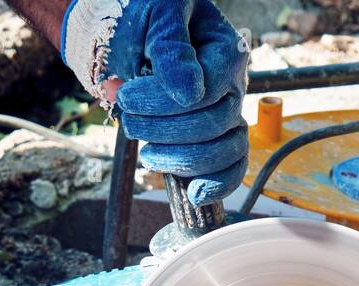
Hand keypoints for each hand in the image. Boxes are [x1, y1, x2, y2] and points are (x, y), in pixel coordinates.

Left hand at [62, 0, 248, 203]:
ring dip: (181, 159)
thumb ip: (172, 48)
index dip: (165, 103)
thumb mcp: (157, 16)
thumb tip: (190, 92)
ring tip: (147, 152)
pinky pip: (231, 167)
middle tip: (129, 120)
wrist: (126, 33)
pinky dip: (216, 185)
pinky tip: (194, 194)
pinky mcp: (214, 139)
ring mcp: (225, 114)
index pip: (206, 92)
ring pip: (224, 151)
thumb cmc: (143, 17)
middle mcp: (231, 86)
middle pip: (215, 123)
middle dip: (165, 130)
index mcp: (224, 52)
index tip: (128, 98)